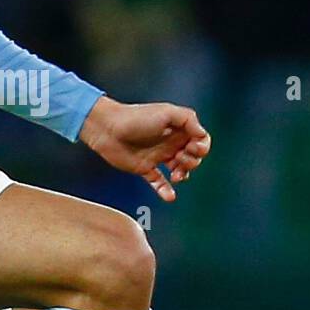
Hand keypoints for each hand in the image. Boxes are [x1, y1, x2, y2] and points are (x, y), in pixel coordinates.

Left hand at [79, 95, 210, 202]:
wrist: (107, 128)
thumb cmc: (136, 117)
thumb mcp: (167, 112)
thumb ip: (188, 120)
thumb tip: (202, 135)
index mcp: (177, 128)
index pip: (200, 140)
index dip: (201, 146)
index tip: (193, 148)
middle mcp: (169, 142)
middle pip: (192, 156)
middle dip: (192, 161)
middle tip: (180, 159)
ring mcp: (157, 156)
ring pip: (179, 170)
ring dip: (183, 175)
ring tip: (176, 176)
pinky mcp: (144, 168)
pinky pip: (159, 182)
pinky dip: (165, 190)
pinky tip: (170, 197)